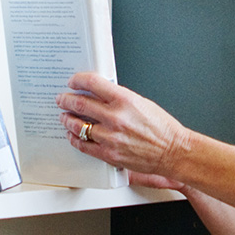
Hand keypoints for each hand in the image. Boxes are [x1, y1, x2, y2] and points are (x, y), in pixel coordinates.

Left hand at [56, 72, 192, 185]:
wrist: (172, 151)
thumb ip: (120, 99)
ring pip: (78, 125)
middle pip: (80, 103)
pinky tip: (73, 135)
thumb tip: (101, 95)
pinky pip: (84, 145)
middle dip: (67, 100)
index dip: (78, 80)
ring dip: (67, 119)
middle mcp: (115, 117)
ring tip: (64, 116)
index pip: (93, 83)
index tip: (74, 81)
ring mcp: (110, 137)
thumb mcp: (142, 103)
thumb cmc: (163, 129)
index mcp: (125, 100)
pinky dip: (75, 139)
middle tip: (62, 98)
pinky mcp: (108, 154)